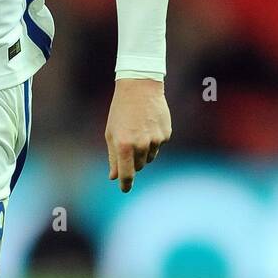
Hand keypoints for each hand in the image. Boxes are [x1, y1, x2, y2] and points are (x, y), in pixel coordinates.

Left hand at [105, 78, 171, 192]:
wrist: (140, 88)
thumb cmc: (121, 111)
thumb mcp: (111, 133)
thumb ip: (113, 157)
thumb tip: (113, 176)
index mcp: (124, 145)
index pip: (127, 173)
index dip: (125, 184)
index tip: (125, 189)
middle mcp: (141, 145)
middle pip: (139, 166)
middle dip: (133, 160)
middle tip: (128, 143)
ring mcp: (156, 141)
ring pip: (150, 157)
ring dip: (143, 151)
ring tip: (138, 131)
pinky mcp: (166, 135)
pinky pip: (158, 146)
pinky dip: (153, 141)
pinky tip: (148, 125)